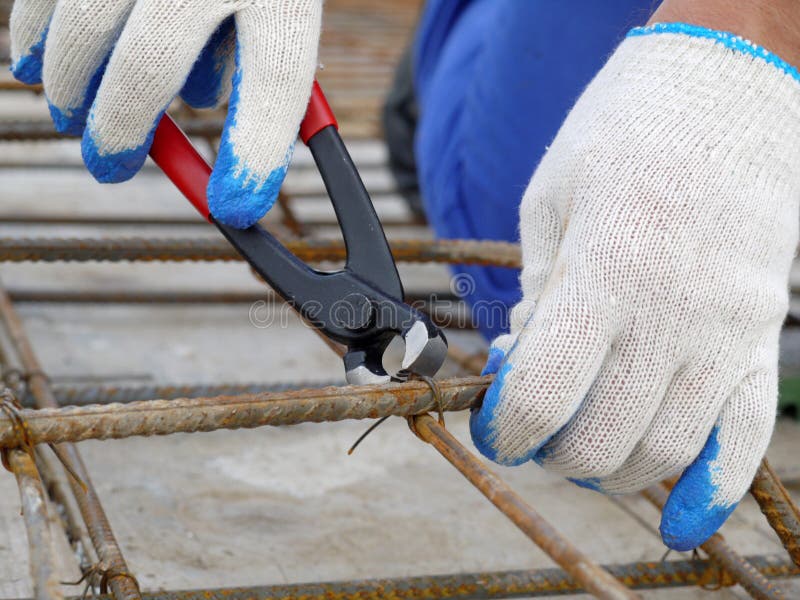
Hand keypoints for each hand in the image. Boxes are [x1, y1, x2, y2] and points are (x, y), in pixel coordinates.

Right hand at [9, 0, 321, 227]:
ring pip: (88, 22)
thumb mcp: (269, 10)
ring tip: (69, 114)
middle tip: (108, 165)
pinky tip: (36, 59)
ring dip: (70, 82)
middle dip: (122, 127)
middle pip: (154, 60)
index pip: (275, 80)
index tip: (237, 210)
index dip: (254, 153)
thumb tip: (199, 110)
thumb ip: (246, 60)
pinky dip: (36, 29)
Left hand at [470, 24, 799, 549]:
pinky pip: (746, 439)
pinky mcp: (763, 335)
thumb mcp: (550, 198)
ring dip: (611, 472)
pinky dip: (709, 492)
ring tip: (584, 450)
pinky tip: (676, 522)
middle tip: (534, 434)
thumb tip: (521, 364)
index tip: (492, 428)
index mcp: (604, 269)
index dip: (504, 429)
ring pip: (665, 451)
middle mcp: (671, 312)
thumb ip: (536, 292)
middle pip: (601, 438)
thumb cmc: (627, 132)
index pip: (543, 394)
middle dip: (551, 455)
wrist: (732, 87)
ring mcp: (727, 330)